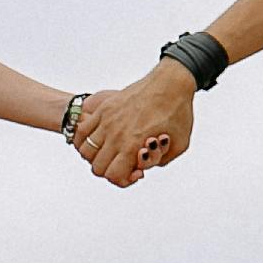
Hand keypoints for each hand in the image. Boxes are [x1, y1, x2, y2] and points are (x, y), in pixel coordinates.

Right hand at [71, 63, 196, 186]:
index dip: (124, 179)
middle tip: (125, 161)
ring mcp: (107, 120)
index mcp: (133, 145)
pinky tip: (101, 139)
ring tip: (112, 150)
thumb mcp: (179, 145)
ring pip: (86, 151)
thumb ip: (160, 161)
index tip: (136, 170)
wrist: (171, 82)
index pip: (113, 175)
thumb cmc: (177, 111)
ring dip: (98, 156)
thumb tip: (143, 165)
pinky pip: (82, 130)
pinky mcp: (104, 109)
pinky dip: (86, 140)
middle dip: (111, 170)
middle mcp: (116, 134)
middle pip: (97, 167)